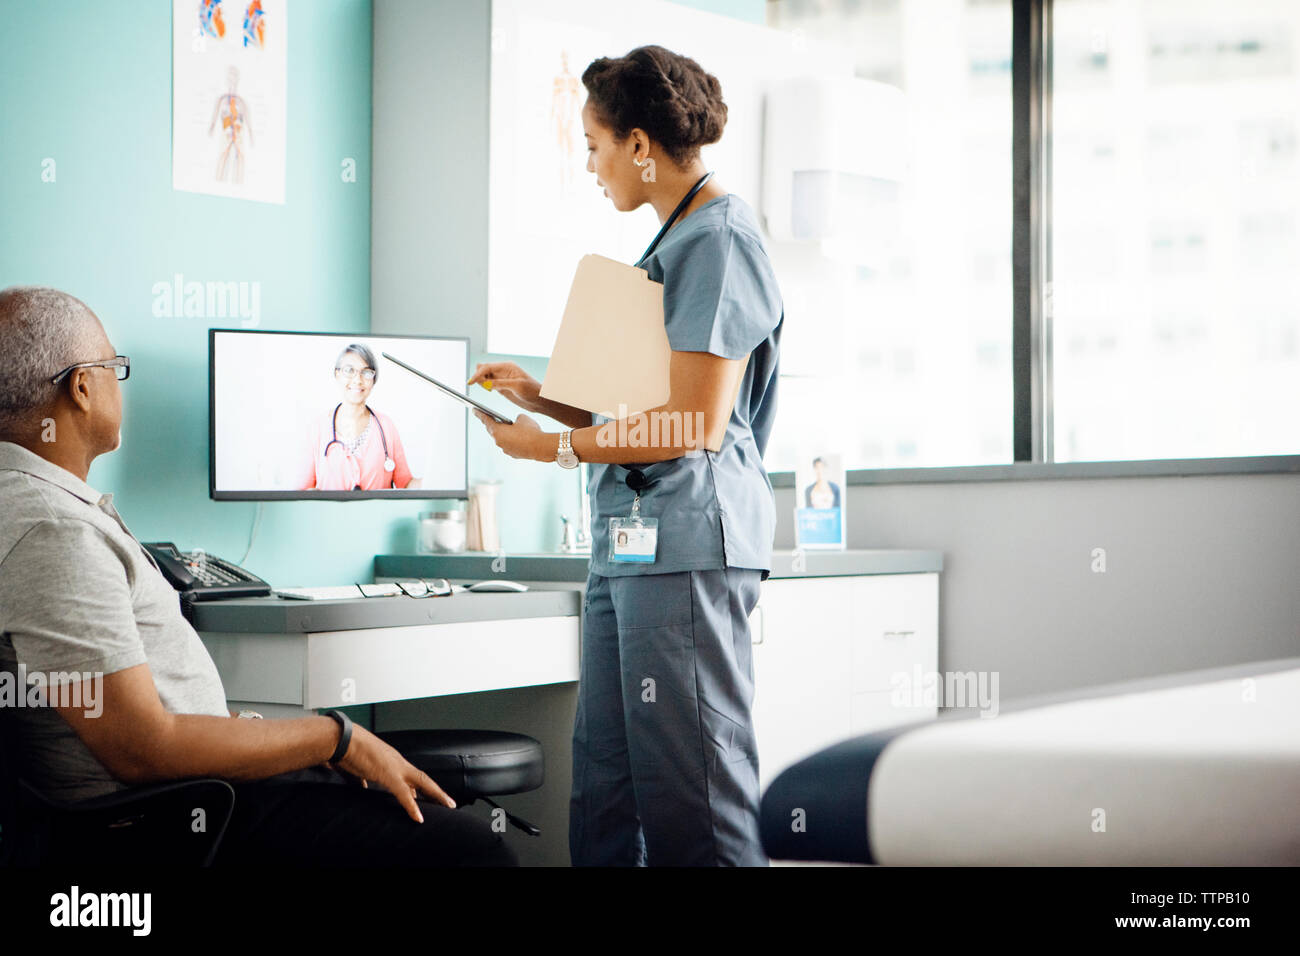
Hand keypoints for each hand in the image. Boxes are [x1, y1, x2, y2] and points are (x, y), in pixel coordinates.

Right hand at [331, 724, 455, 821]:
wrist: (341, 740)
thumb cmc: (346, 751)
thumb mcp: (357, 767)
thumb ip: (361, 778)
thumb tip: (361, 787)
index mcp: (390, 760)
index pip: (410, 776)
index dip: (419, 789)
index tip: (427, 798)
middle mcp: (397, 763)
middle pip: (423, 778)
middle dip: (436, 791)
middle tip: (449, 802)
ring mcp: (395, 768)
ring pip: (423, 783)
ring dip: (436, 795)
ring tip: (448, 806)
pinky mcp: (388, 775)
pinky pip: (404, 794)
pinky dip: (412, 807)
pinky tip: (418, 817)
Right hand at [467, 362, 541, 411]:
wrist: (539, 401)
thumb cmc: (532, 391)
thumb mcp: (517, 386)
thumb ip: (500, 384)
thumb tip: (486, 384)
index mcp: (507, 366)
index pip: (487, 367)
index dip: (478, 374)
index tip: (470, 382)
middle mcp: (502, 371)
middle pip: (483, 369)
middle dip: (479, 376)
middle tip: (484, 387)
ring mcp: (501, 379)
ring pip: (484, 376)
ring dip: (481, 381)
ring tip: (488, 389)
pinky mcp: (500, 387)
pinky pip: (488, 384)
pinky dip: (484, 386)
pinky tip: (489, 390)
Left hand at [474, 410, 551, 460]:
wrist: (541, 447)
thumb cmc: (531, 430)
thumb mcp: (522, 418)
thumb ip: (515, 419)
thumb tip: (515, 424)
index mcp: (497, 431)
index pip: (486, 420)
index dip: (479, 414)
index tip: (473, 409)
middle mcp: (498, 442)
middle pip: (492, 430)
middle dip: (491, 423)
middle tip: (488, 417)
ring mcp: (505, 450)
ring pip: (501, 439)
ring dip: (502, 433)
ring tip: (503, 426)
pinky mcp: (513, 454)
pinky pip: (510, 445)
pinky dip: (511, 440)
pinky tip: (515, 436)